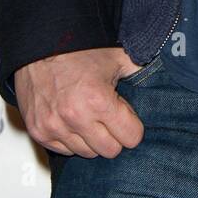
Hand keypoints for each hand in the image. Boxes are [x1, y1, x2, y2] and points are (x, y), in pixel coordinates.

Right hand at [14, 46, 146, 158]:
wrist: (40, 43)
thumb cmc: (78, 48)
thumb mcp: (117, 56)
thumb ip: (139, 71)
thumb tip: (160, 80)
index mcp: (98, 100)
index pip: (131, 138)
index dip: (132, 126)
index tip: (127, 116)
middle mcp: (75, 118)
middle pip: (110, 151)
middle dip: (114, 135)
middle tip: (109, 117)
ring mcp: (54, 127)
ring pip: (86, 153)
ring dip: (91, 139)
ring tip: (89, 115)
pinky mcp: (38, 131)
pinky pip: (63, 150)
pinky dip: (71, 139)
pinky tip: (72, 120)